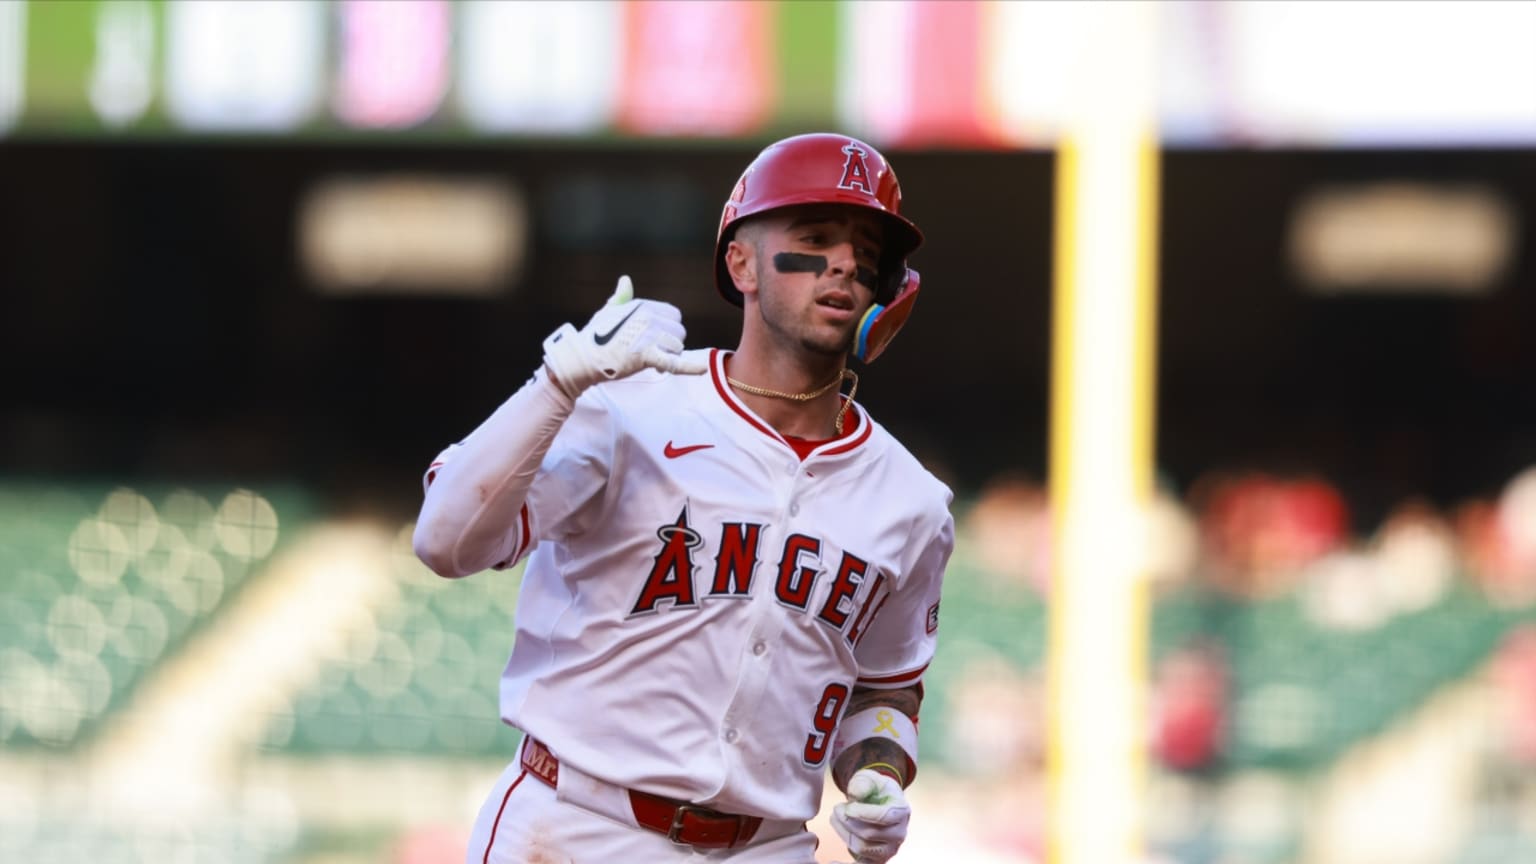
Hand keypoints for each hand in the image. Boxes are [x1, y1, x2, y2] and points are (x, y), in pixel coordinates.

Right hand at [541, 275, 707, 398]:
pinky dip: (690, 367)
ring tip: (649, 362)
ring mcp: (649, 335)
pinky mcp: (647, 355)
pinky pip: (675, 362)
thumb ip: (621, 297)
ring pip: (677, 347)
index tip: (653, 339)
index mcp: (643, 305)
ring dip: (667, 356)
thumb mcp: (608, 311)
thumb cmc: (595, 335)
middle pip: (679, 332)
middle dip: (669, 344)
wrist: (582, 357)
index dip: (667, 329)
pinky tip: (703, 368)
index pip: (674, 316)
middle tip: (650, 353)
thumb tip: (626, 280)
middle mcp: (649, 317)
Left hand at [831, 769, 910, 863]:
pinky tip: (832, 862)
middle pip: (868, 834)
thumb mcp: (871, 778)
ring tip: (835, 818)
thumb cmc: (875, 790)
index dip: (862, 813)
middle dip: (847, 822)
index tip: (847, 806)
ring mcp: (889, 850)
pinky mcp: (877, 860)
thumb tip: (855, 794)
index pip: (883, 817)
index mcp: (901, 812)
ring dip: (843, 833)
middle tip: (836, 809)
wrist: (882, 803)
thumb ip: (863, 782)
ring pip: (861, 848)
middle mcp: (899, 834)